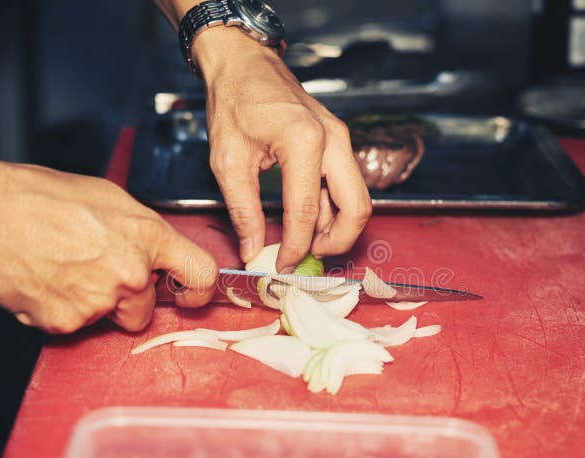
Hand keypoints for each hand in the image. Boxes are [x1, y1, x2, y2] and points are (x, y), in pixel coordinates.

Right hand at [0, 152, 216, 333]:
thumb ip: (140, 232)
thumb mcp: (108, 198)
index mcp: (148, 236)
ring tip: (59, 269)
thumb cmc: (39, 196)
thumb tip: (154, 253)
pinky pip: (71, 326)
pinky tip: (42, 281)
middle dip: (125, 302)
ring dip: (88, 304)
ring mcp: (99, 301)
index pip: (202, 274)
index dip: (197, 290)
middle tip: (93, 275)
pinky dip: (57, 311)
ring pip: (105, 318)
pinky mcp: (66, 322)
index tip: (185, 296)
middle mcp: (131, 272)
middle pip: (145, 311)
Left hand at [193, 28, 371, 271]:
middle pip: (356, 208)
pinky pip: (344, 185)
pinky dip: (331, 210)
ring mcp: (340, 140)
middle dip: (337, 242)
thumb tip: (252, 251)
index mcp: (305, 142)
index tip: (281, 267)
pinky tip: (307, 223)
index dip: (295, 247)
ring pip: (356, 199)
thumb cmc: (233, 102)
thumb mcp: (228, 161)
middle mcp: (333, 140)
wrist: (244, 63)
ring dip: (336, 228)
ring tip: (304, 245)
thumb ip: (243, 211)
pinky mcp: (337, 143)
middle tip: (308, 258)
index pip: (307, 211)